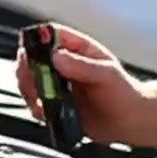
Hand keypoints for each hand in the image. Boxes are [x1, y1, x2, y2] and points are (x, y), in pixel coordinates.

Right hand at [14, 24, 148, 143]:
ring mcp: (59, 85)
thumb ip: (82, 66)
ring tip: (37, 99)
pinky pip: (37, 103)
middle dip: (26, 68)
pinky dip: (35, 107)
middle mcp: (64, 65)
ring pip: (31, 81)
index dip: (36, 40)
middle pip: (33, 58)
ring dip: (28, 88)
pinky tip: (44, 112)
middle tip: (29, 80)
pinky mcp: (56, 104)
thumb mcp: (106, 74)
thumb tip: (56, 57)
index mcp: (77, 49)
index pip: (50, 35)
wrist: (130, 122)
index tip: (29, 51)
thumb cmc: (124, 92)